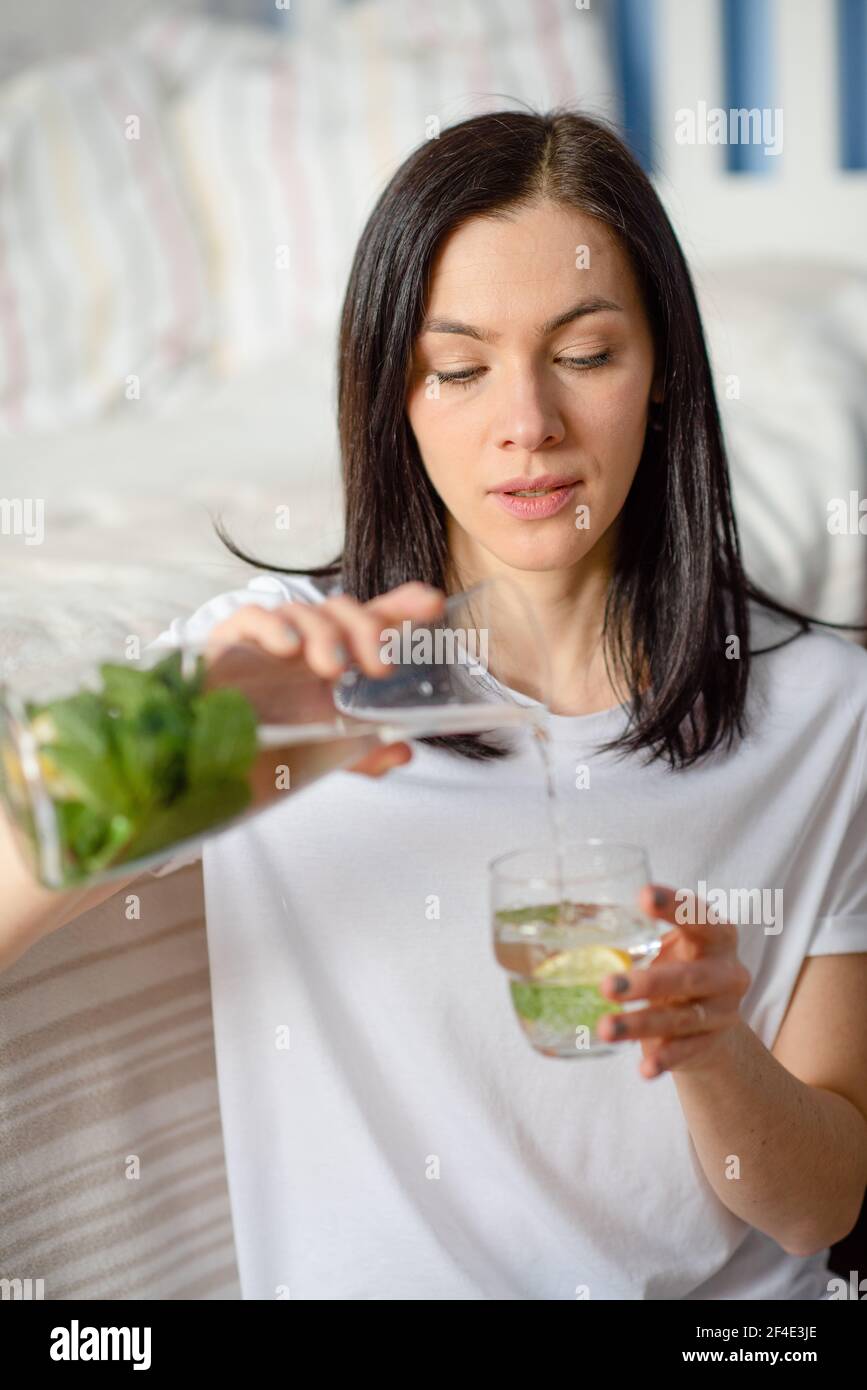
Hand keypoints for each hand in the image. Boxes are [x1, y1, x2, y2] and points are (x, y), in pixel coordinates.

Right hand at [203, 581, 445, 778]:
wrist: (207, 763)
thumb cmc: (268, 746)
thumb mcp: (326, 751)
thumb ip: (365, 752)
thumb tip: (403, 751)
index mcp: (333, 659)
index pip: (372, 620)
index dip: (403, 606)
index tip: (433, 603)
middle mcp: (304, 642)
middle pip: (342, 609)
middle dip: (368, 627)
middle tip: (380, 664)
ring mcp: (267, 639)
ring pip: (304, 610)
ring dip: (325, 633)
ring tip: (333, 668)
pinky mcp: (228, 642)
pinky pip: (251, 617)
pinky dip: (272, 625)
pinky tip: (287, 648)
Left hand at [596, 885, 751, 1079]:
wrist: (713, 1022)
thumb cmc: (679, 966)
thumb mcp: (671, 945)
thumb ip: (639, 934)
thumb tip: (569, 926)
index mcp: (718, 936)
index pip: (700, 917)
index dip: (674, 906)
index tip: (643, 895)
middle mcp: (727, 973)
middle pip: (689, 977)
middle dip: (647, 983)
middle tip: (607, 985)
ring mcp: (724, 1011)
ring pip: (681, 1018)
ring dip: (640, 1024)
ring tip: (605, 1028)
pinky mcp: (712, 1043)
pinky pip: (686, 1052)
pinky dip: (664, 1059)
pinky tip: (644, 1069)